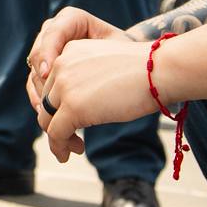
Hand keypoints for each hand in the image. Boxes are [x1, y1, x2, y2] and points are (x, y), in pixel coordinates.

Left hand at [37, 36, 156, 162]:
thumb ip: (87, 79)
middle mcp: (61, 65)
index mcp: (69, 52)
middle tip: (74, 140)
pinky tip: (68, 155)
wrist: (160, 70)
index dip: (58, 106)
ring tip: (74, 149)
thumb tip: (79, 106)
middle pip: (46, 102)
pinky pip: (55, 133)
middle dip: (57, 122)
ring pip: (47, 118)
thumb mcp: (106, 68)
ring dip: (58, 137)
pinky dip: (58, 147)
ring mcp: (65, 86)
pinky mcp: (73, 107)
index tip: (72, 121)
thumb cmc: (145, 71)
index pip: (51, 84)